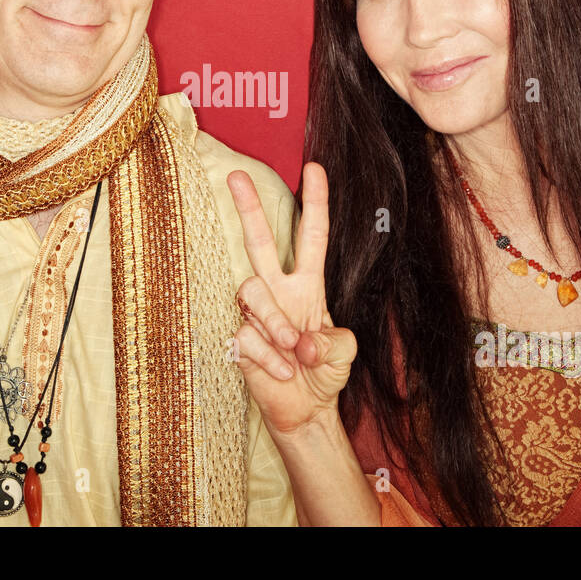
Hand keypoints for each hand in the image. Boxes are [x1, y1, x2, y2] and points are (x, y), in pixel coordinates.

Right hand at [226, 162, 355, 436]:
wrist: (304, 410)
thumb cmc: (325, 372)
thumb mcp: (344, 353)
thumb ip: (334, 343)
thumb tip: (303, 341)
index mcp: (308, 284)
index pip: (311, 237)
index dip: (315, 204)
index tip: (315, 169)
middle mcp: (279, 290)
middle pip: (259, 241)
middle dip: (249, 208)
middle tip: (236, 175)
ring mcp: (256, 313)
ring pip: (252, 291)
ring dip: (276, 324)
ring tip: (292, 353)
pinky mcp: (239, 338)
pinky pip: (248, 336)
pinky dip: (271, 360)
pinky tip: (281, 373)